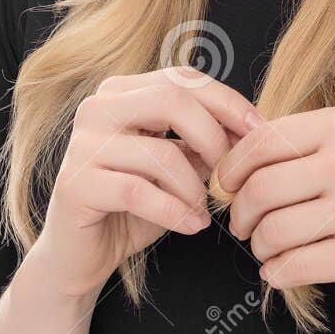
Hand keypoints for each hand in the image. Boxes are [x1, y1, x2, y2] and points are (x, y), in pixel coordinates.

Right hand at [30, 67, 257, 295]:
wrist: (81, 255)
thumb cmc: (132, 207)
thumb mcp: (176, 167)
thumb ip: (203, 143)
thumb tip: (248, 129)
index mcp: (121, 92)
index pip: (182, 79)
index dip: (226, 101)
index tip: (258, 130)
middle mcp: (97, 108)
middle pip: (172, 101)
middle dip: (213, 137)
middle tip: (231, 173)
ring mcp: (82, 144)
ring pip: (161, 154)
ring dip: (195, 189)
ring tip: (204, 211)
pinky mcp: (76, 183)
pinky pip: (140, 192)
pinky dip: (176, 212)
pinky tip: (192, 225)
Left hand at [210, 105, 334, 289]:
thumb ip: (312, 138)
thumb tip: (245, 156)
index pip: (260, 143)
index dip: (232, 167)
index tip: (229, 184)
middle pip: (258, 190)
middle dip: (240, 212)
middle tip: (243, 222)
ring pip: (270, 233)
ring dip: (258, 245)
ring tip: (266, 246)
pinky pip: (292, 267)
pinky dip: (275, 272)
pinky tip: (280, 268)